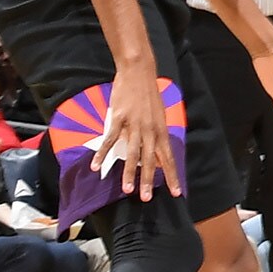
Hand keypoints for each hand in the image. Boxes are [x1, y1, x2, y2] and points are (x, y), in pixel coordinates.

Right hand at [93, 73, 176, 202]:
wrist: (139, 73)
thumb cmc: (148, 95)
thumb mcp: (158, 117)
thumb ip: (156, 136)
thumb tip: (154, 155)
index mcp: (161, 131)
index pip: (168, 158)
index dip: (172, 175)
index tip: (176, 192)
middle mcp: (150, 130)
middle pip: (150, 160)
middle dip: (148, 180)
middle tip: (146, 198)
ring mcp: (134, 125)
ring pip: (132, 153)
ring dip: (129, 172)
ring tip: (127, 190)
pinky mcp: (119, 118)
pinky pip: (110, 140)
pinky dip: (102, 154)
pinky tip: (96, 166)